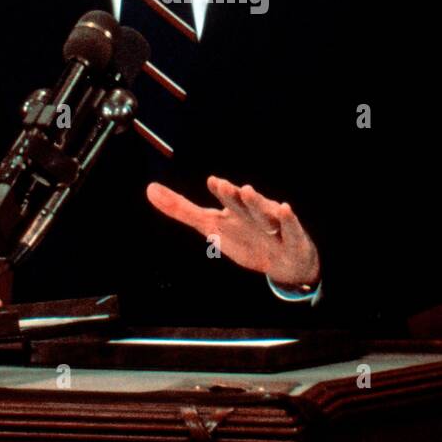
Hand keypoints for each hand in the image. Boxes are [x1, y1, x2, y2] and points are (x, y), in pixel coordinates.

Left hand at [146, 175, 320, 289]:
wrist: (284, 260)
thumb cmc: (245, 237)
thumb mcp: (210, 226)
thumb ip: (181, 209)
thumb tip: (150, 188)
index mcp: (235, 210)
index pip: (226, 199)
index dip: (220, 191)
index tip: (212, 181)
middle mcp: (253, 212)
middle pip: (243, 203)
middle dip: (234, 195)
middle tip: (225, 186)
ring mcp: (273, 225)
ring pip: (265, 213)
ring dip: (257, 203)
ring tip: (248, 191)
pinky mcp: (292, 238)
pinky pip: (291, 228)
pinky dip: (287, 219)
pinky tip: (284, 208)